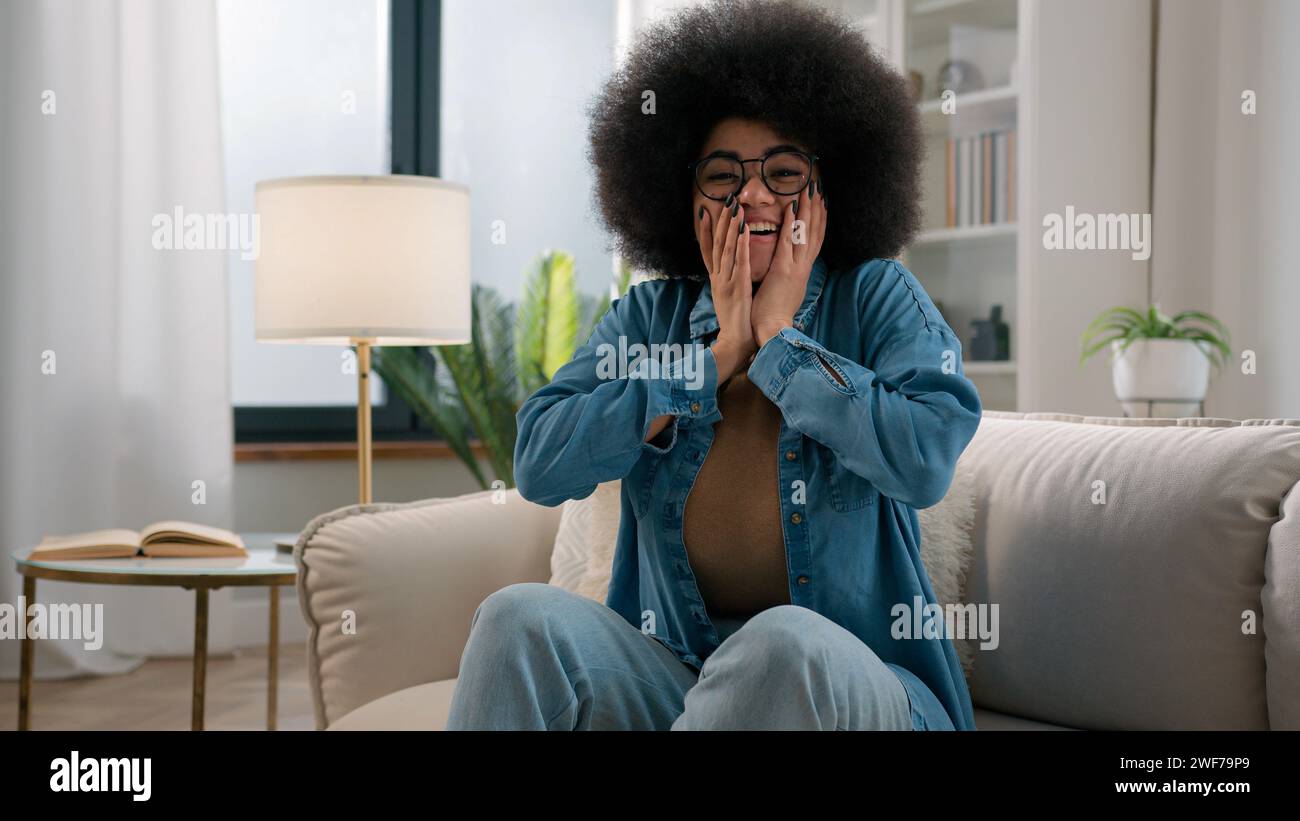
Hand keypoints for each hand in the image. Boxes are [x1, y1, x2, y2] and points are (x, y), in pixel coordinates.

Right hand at [696, 198, 757, 381]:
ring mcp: (727, 281)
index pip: (707, 249)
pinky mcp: (738, 287)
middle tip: (726, 199)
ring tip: (734, 207)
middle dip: (721, 220)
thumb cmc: (736, 321)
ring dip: (730, 227)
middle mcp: (718, 277)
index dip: (705, 230)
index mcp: (716, 279)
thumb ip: (727, 281)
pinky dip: (741, 245)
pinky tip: (744, 231)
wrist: (735, 341)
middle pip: (717, 244)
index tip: (705, 211)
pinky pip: (739, 262)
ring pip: (727, 249)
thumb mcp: (727, 297)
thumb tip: (728, 269)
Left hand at [751, 180, 826, 345]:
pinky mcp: (783, 270)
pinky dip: (791, 224)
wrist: (773, 331)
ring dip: (808, 210)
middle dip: (817, 210)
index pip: (814, 242)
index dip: (819, 222)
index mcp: (802, 272)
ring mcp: (795, 267)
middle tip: (819, 189)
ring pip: (805, 233)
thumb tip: (790, 268)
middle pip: (815, 233)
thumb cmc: (774, 314)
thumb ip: (789, 276)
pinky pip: (788, 242)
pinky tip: (792, 207)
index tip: (821, 204)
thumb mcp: (785, 291)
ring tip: (809, 190)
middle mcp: (803, 267)